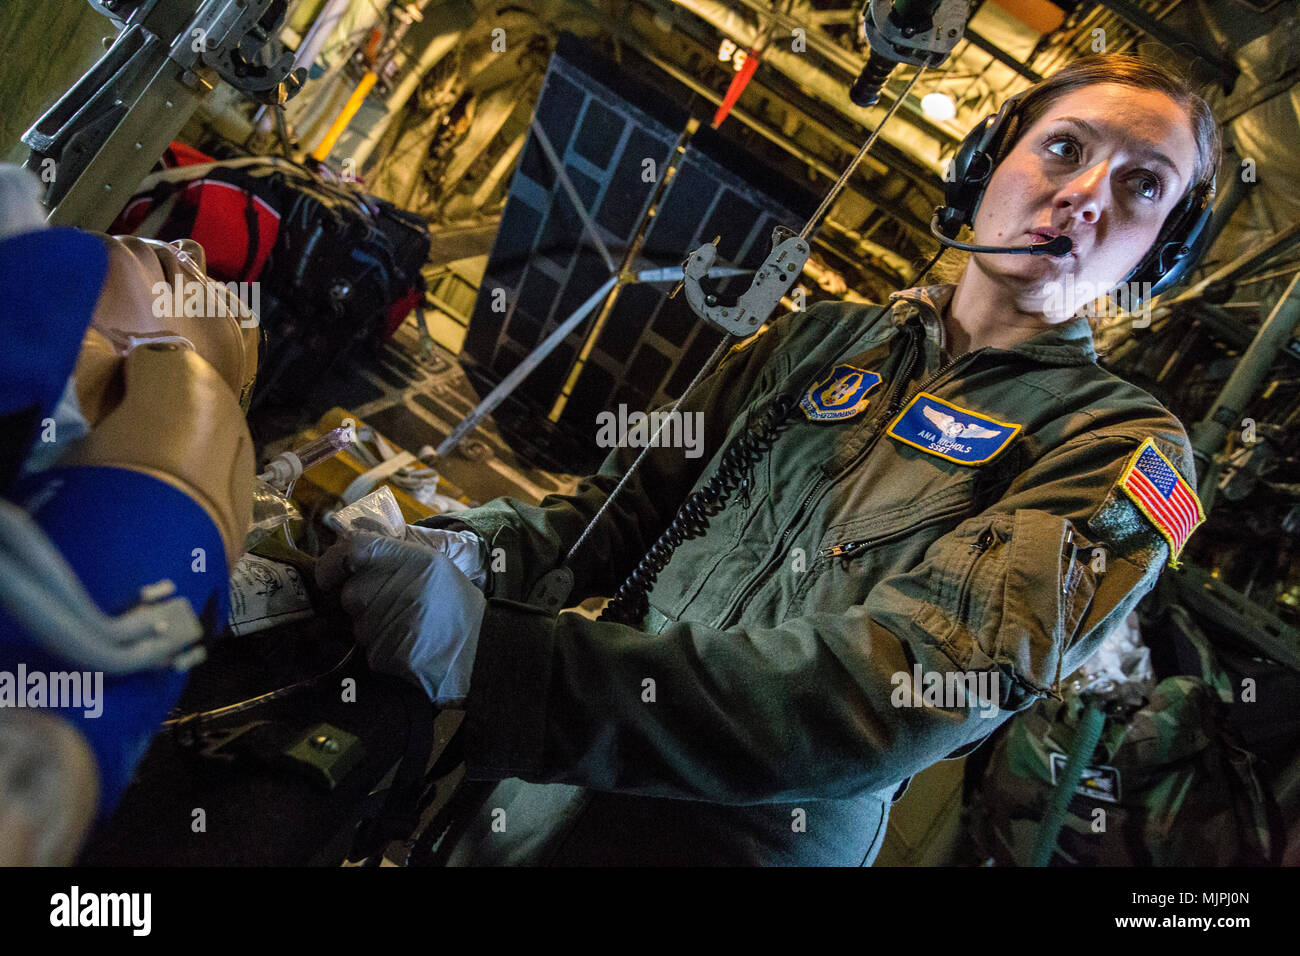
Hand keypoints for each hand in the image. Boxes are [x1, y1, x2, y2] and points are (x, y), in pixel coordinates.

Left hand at [315, 532, 486, 705]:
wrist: (480, 651)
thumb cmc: (454, 604)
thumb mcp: (434, 565)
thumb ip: (392, 552)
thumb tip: (344, 545)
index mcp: (416, 560)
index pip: (354, 548)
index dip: (333, 561)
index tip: (329, 575)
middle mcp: (402, 589)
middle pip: (351, 592)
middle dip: (361, 601)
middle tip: (389, 605)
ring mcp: (394, 624)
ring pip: (357, 623)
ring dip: (371, 626)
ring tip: (404, 626)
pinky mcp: (388, 655)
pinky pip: (367, 648)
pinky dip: (381, 648)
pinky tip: (406, 645)